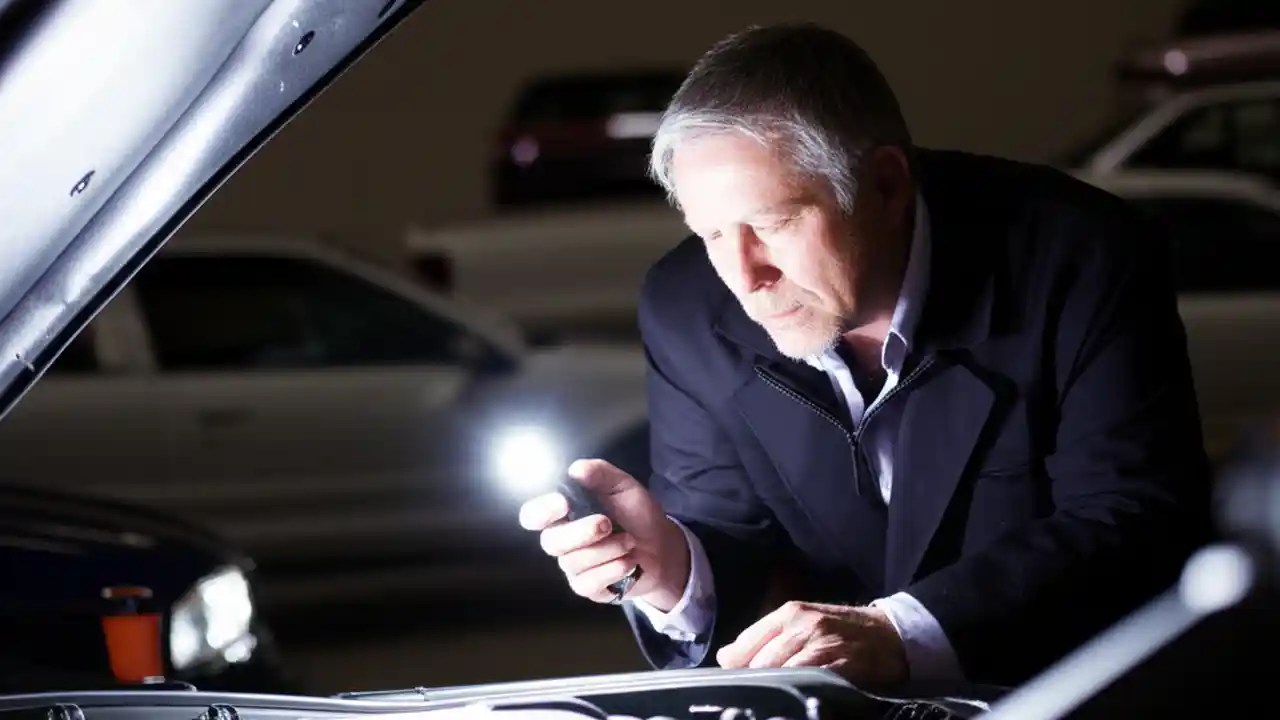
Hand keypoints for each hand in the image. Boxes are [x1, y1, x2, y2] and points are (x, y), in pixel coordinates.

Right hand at [519, 459, 689, 609]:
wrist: (663, 548)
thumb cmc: (637, 514)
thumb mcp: (624, 487)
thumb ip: (601, 474)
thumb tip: (576, 469)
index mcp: (564, 513)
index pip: (533, 516)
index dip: (541, 511)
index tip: (563, 503)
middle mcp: (562, 541)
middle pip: (551, 542)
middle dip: (581, 532)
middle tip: (608, 523)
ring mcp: (573, 567)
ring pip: (574, 562)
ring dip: (608, 550)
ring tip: (630, 542)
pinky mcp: (587, 588)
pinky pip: (588, 583)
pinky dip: (612, 570)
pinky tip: (628, 562)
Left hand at [716, 601, 907, 686]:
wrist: (888, 633)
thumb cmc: (839, 629)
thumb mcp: (801, 622)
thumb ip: (764, 637)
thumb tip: (726, 657)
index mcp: (789, 613)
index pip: (747, 642)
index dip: (736, 665)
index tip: (731, 682)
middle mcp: (803, 625)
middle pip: (762, 660)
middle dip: (754, 680)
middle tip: (751, 695)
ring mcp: (824, 644)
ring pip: (783, 671)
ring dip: (775, 688)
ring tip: (770, 700)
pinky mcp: (842, 664)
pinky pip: (812, 681)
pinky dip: (801, 692)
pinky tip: (795, 699)